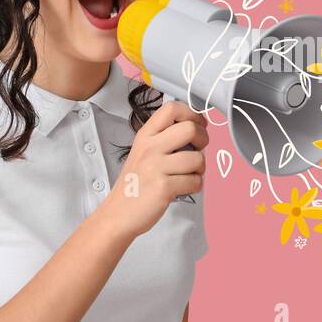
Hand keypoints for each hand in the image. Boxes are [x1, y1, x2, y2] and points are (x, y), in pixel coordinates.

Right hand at [98, 100, 208, 242]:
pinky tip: (183, 188)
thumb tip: (197, 125)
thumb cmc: (136, 183)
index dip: (192, 113)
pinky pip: (195, 181)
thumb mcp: (144, 151)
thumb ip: (165, 137)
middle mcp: (150, 147)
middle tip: (197, 150)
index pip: (173, 108)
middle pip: (191, 129)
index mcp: (145, 135)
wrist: (118, 213)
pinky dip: (195, 186)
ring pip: (197, 158)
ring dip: (200, 169)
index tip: (197, 124)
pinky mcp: (163, 187)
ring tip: (188, 174)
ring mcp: (156, 167)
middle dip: (203, 140)